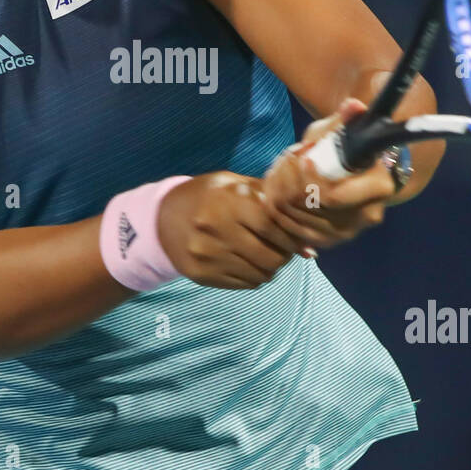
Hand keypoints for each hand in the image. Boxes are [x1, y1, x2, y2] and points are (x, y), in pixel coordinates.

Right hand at [158, 171, 311, 289]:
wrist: (162, 218)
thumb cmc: (208, 196)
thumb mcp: (234, 185)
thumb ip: (271, 203)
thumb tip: (308, 243)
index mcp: (227, 201)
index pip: (274, 227)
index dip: (292, 236)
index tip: (298, 238)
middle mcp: (215, 229)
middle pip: (270, 256)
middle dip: (285, 256)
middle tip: (284, 249)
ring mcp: (206, 255)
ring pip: (260, 274)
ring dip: (271, 268)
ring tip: (267, 256)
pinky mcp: (201, 275)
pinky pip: (244, 285)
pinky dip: (255, 277)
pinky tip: (249, 263)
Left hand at [259, 98, 396, 251]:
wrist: (352, 175)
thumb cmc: (346, 148)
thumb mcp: (343, 130)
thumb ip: (346, 119)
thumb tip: (354, 106)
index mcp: (378, 187)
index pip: (333, 196)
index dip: (309, 179)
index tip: (300, 157)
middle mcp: (366, 216)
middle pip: (309, 206)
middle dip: (290, 179)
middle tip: (287, 158)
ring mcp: (347, 233)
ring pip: (295, 217)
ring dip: (281, 190)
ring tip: (282, 169)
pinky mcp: (328, 241)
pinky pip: (291, 230)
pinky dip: (279, 209)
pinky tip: (280, 189)